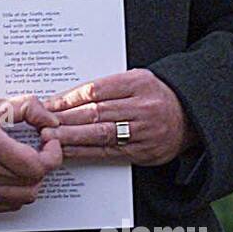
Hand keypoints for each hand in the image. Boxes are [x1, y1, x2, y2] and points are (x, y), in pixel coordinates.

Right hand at [0, 95, 62, 210]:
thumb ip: (28, 108)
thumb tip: (51, 120)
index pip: (38, 164)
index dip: (52, 153)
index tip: (48, 141)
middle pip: (34, 182)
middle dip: (43, 166)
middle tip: (39, 150)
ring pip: (25, 197)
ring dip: (32, 181)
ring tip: (24, 163)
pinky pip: (9, 205)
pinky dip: (17, 192)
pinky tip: (10, 175)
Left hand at [38, 69, 197, 166]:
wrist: (190, 117)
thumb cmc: (157, 96)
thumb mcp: (137, 80)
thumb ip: (108, 86)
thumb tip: (67, 97)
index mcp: (138, 83)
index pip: (95, 90)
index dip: (68, 99)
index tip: (49, 104)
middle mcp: (142, 106)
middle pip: (95, 113)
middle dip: (64, 119)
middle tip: (41, 124)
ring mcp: (144, 130)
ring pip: (100, 133)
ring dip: (71, 137)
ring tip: (49, 138)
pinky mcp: (143, 151)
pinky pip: (108, 151)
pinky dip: (85, 151)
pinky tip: (68, 150)